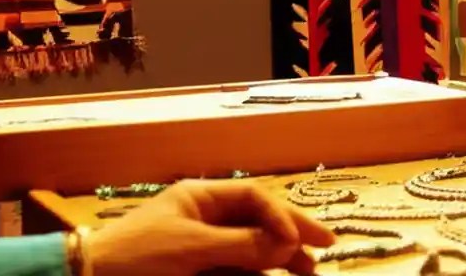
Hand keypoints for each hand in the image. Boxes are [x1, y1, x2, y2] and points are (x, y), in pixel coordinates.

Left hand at [84, 180, 335, 275]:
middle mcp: (205, 218)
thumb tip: (286, 244)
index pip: (253, 198)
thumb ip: (241, 245)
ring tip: (310, 270)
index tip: (299, 240)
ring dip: (281, 257)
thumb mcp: (191, 248)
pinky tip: (277, 275)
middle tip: (328, 247)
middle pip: (259, 221)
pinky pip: (237, 269)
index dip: (281, 215)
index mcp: (200, 198)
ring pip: (253, 248)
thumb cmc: (137, 256)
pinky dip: (258, 272)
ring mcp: (202, 247)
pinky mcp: (198, 273)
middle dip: (293, 233)